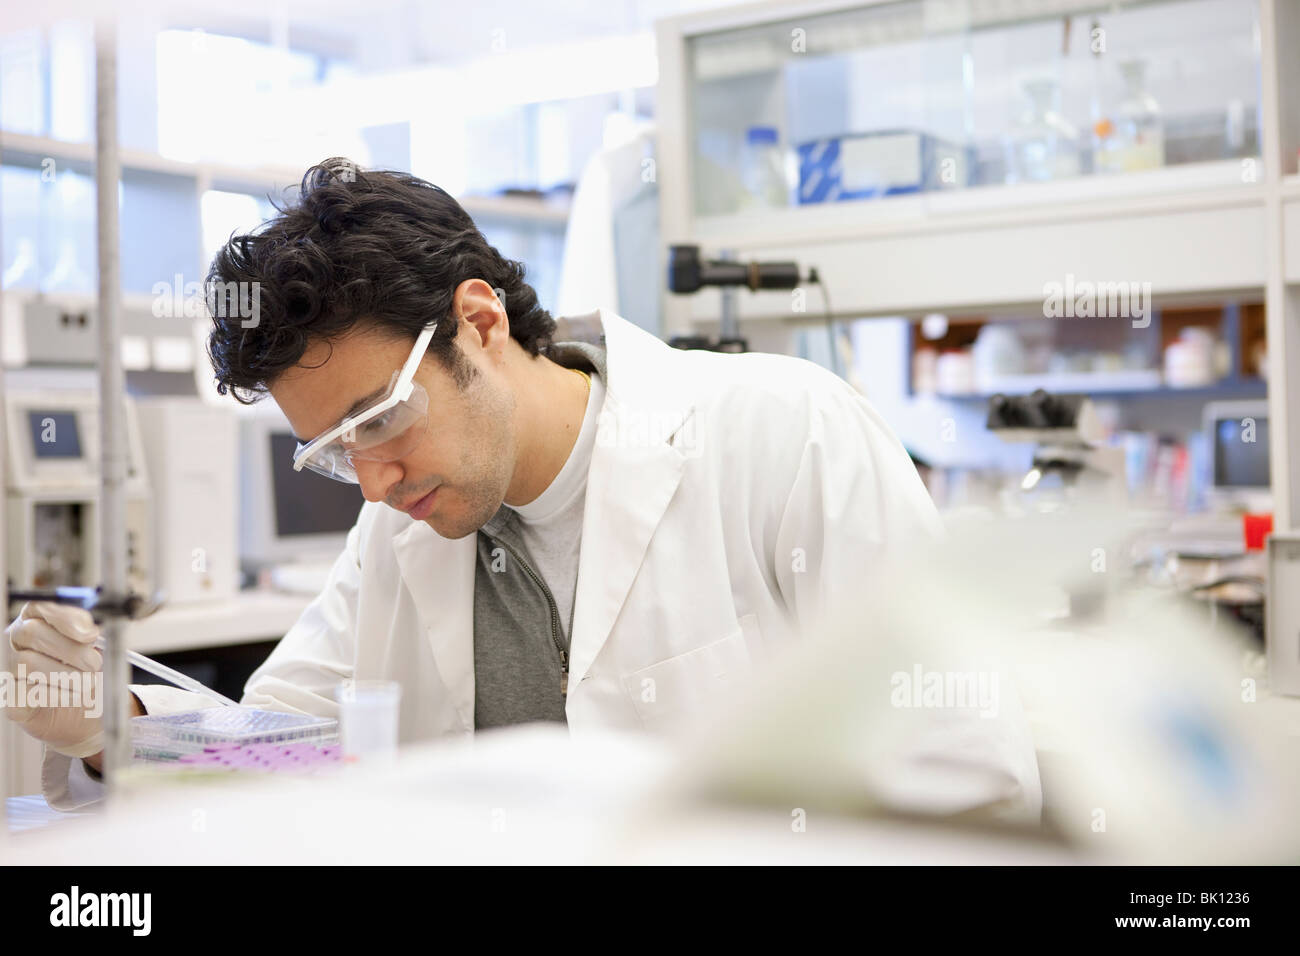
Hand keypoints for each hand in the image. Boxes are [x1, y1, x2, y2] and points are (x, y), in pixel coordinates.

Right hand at [4, 602, 104, 758]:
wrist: (82, 711)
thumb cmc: (85, 671)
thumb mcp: (94, 648)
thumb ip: (91, 633)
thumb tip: (92, 629)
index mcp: (36, 619)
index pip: (39, 606)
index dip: (65, 617)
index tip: (91, 633)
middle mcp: (16, 641)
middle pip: (32, 632)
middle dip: (70, 648)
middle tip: (95, 662)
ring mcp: (8, 669)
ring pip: (28, 663)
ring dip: (67, 674)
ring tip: (89, 681)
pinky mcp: (10, 698)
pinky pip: (26, 693)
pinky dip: (57, 695)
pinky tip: (74, 696)